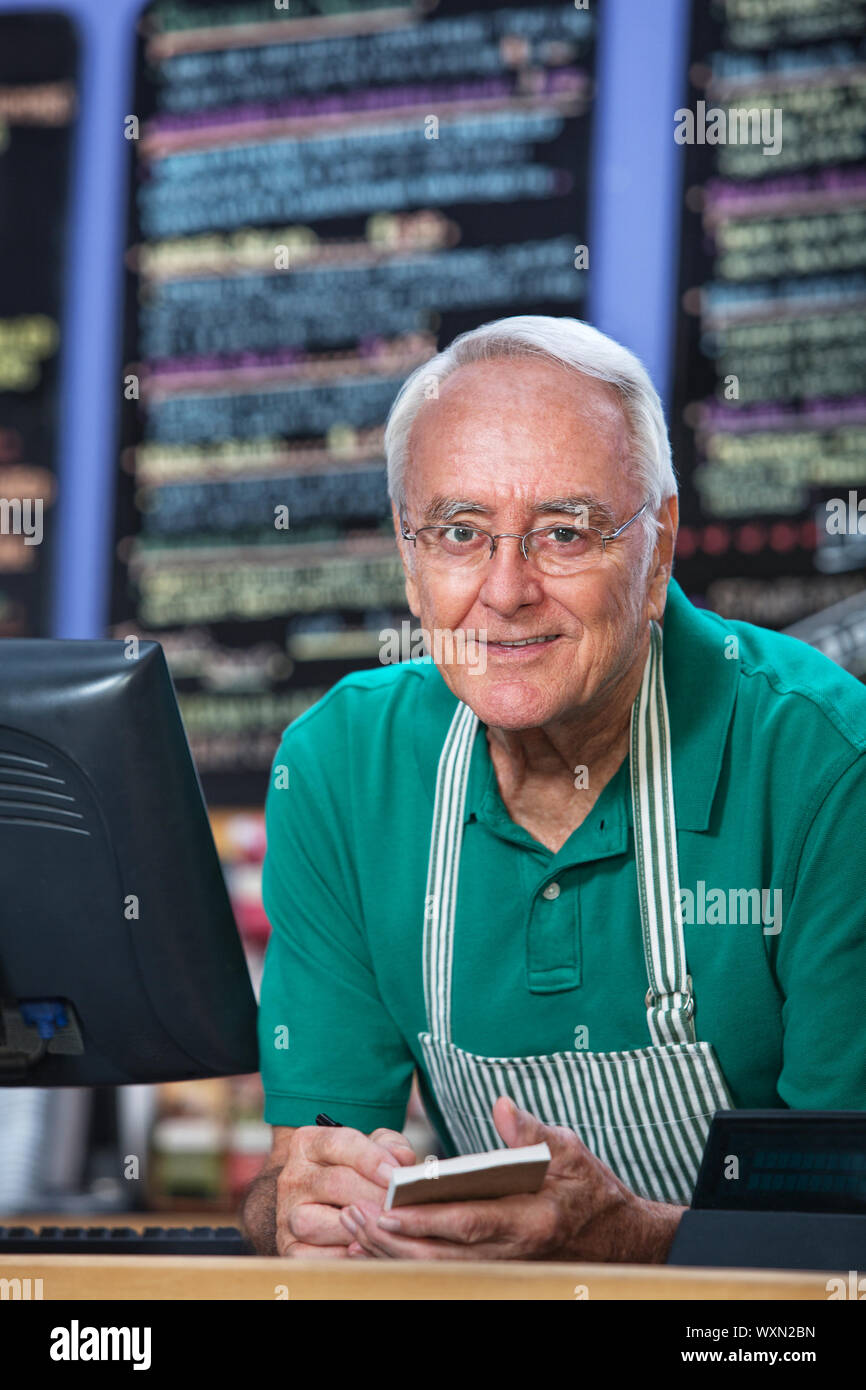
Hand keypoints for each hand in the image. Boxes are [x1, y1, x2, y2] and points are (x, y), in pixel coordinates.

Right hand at [275, 1125, 416, 1257]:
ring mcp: (286, 1214)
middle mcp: (292, 1177)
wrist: (324, 1198)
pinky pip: (314, 1256)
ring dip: (355, 1229)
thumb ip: (390, 1145)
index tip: (395, 1176)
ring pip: (316, 1223)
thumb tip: (402, 1159)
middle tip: (399, 1206)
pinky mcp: (289, 1247)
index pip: (339, 1143)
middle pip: (334, 1183)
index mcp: (308, 1143)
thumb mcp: (372, 1147)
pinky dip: (342, 1256)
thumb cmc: (355, 1169)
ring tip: (383, 1228)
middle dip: (373, 1196)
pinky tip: (366, 1248)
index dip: (371, 1159)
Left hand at [340, 1097, 684, 1262]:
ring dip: (394, 1253)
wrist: (618, 1236)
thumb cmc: (589, 1187)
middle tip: (354, 1219)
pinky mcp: (493, 1270)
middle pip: (443, 1255)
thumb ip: (530, 1131)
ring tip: (353, 1231)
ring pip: (438, 1268)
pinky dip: (409, 1261)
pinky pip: (444, 1271)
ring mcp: (502, 1267)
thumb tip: (501, 1106)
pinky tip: (377, 1249)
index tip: (388, 1210)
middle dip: (394, 1241)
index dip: (425, 1220)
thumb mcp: (569, 1150)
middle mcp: (512, 1253)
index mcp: (531, 1221)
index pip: (468, 1224)